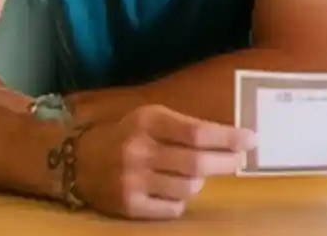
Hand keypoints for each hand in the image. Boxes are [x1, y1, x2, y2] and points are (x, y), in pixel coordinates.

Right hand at [73, 104, 254, 219]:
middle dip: (225, 162)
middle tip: (239, 161)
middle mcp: (139, 150)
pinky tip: (174, 190)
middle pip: (196, 163)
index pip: (196, 132)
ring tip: (196, 174)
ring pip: (188, 188)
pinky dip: (181, 200)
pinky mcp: (128, 205)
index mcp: (147, 122)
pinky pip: (172, 208)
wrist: (75, 162)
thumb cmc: (124, 136)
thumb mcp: (149, 118)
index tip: (251, 139)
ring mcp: (133, 180)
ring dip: (201, 182)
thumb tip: (230, 140)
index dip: (228, 138)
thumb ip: (184, 127)